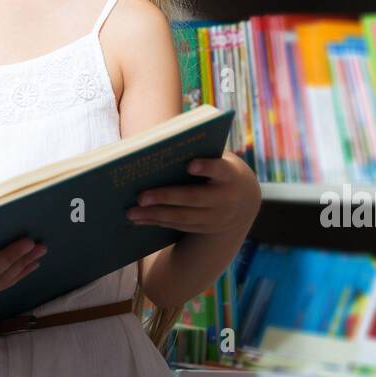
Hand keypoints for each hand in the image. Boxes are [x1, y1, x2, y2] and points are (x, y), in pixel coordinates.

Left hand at [126, 151, 261, 235]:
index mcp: (230, 174)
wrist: (244, 199)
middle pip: (194, 198)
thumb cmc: (220, 167)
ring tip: (131, 212)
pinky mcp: (206, 229)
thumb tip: (159, 147)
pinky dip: (158, 222)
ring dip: (155, 215)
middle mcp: (226, 198)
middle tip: (140, 197)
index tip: (190, 164)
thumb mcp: (219, 158)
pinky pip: (179, 226)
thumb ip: (199, 152)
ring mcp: (217, 217)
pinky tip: (139, 218)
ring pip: (183, 217)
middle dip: (165, 197)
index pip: (220, 170)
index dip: (207, 168)